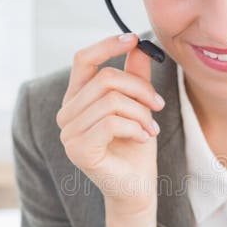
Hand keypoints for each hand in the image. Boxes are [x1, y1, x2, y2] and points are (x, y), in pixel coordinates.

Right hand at [56, 33, 164, 214]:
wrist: (136, 188)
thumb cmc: (135, 148)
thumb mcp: (138, 106)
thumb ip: (135, 76)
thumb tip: (139, 44)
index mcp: (76, 99)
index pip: (83, 60)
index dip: (108, 45)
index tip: (134, 38)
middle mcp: (66, 115)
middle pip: (105, 79)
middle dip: (140, 89)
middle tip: (159, 105)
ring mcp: (68, 134)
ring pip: (111, 101)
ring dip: (141, 113)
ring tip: (152, 128)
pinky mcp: (79, 151)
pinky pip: (111, 123)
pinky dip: (136, 127)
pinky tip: (144, 137)